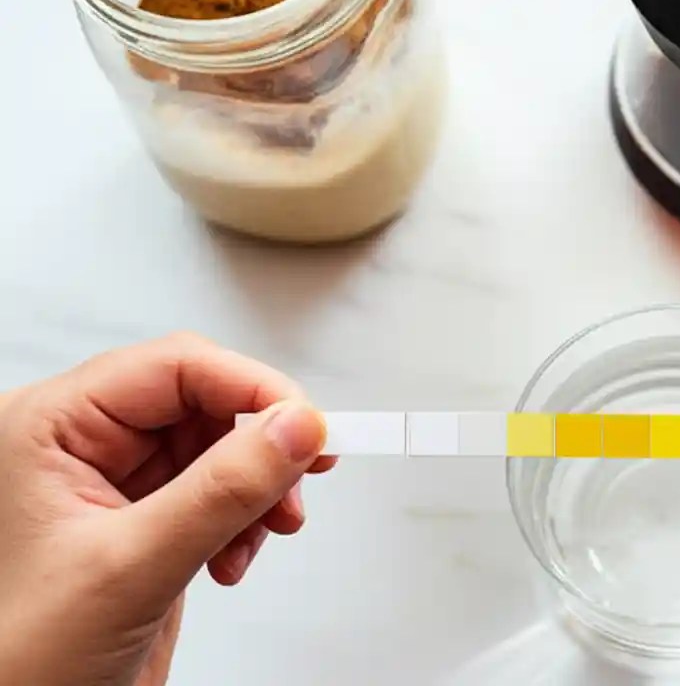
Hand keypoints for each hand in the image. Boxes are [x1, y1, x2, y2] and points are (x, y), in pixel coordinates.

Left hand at [0, 333, 334, 685]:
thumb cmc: (21, 661)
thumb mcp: (132, 566)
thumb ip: (222, 490)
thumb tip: (297, 426)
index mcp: (49, 427)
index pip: (173, 366)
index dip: (250, 389)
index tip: (308, 426)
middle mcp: (80, 444)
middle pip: (204, 401)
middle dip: (259, 446)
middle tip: (299, 481)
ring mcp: (114, 483)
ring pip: (219, 446)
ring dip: (257, 489)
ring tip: (264, 532)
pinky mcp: (145, 521)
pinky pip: (218, 491)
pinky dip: (245, 520)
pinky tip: (233, 557)